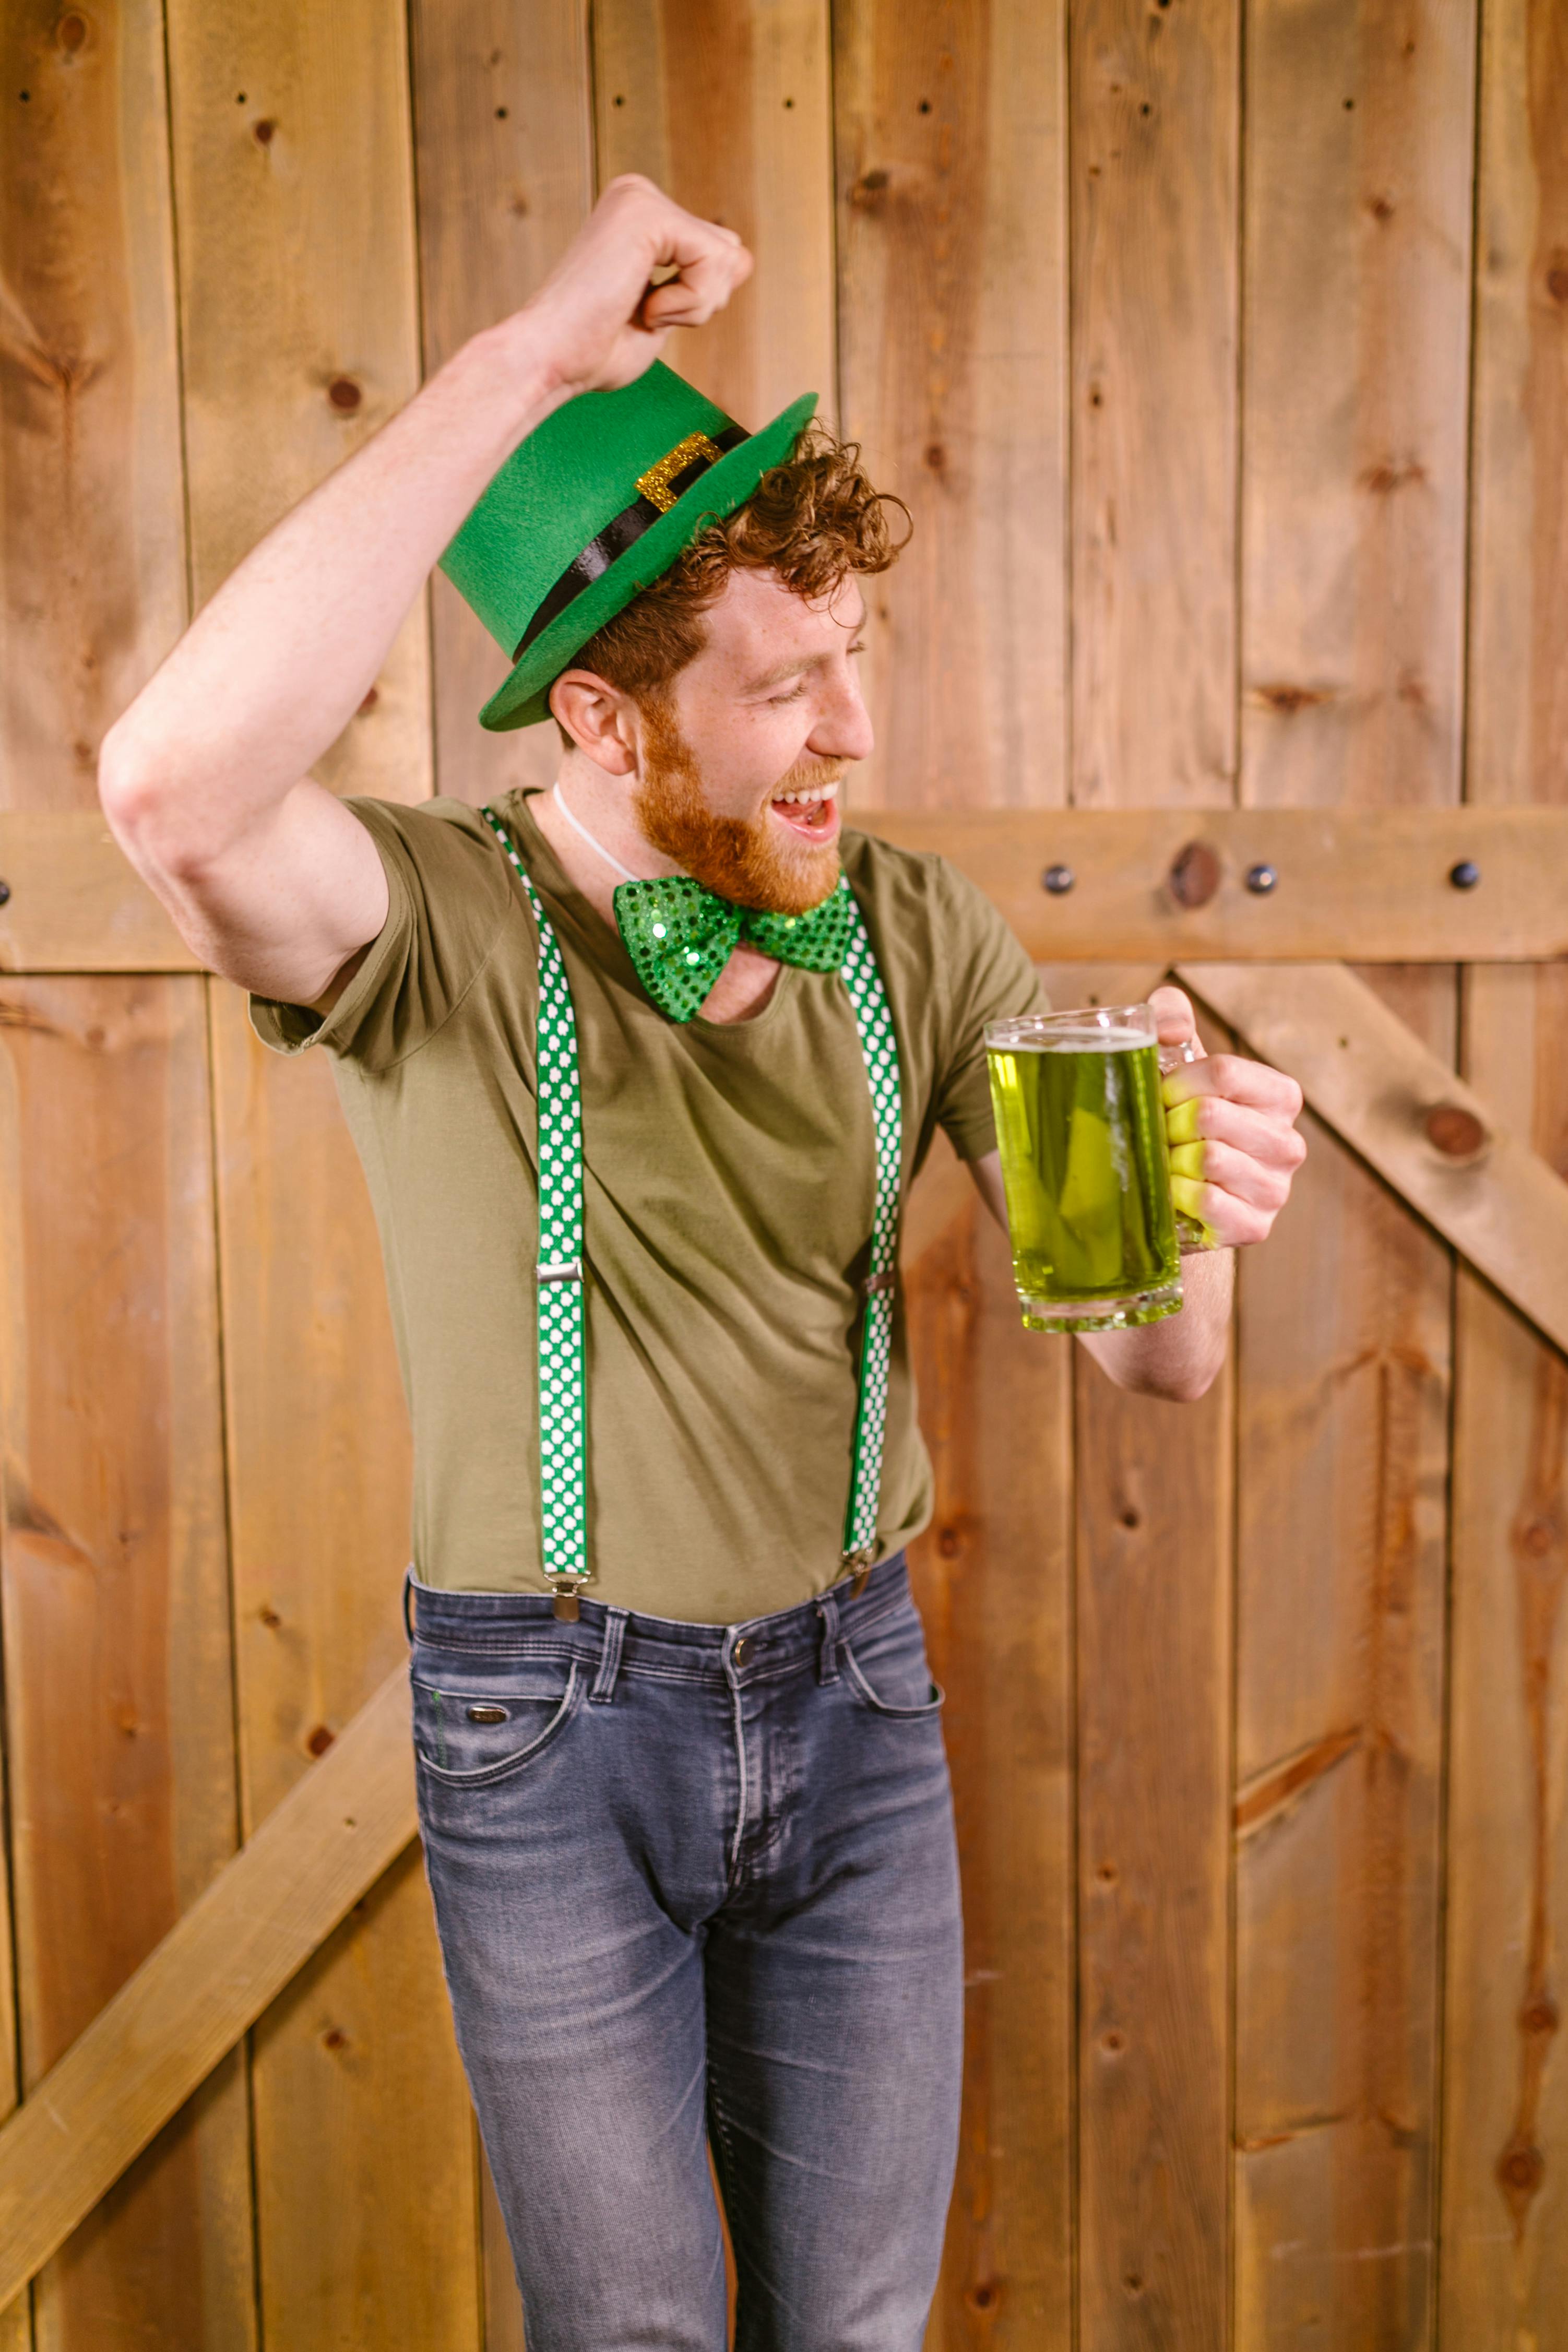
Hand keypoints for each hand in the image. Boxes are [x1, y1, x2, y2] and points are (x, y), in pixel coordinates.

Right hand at [516, 176, 752, 398]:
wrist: (550, 360)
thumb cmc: (592, 350)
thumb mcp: (664, 314)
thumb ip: (701, 282)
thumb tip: (743, 256)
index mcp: (640, 217)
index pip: (716, 252)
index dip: (697, 300)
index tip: (641, 312)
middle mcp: (639, 196)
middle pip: (728, 250)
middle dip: (701, 300)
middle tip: (642, 315)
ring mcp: (641, 198)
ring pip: (727, 256)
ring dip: (694, 305)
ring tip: (639, 311)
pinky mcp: (647, 212)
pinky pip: (714, 261)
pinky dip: (688, 302)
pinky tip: (642, 308)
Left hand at [1150, 985, 1306, 1249]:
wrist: (1173, 1196)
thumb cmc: (1176, 1119)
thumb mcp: (1175, 1062)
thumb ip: (1172, 1018)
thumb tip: (1171, 1028)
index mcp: (1280, 1096)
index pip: (1223, 1072)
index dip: (1177, 1082)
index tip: (1162, 1096)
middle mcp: (1288, 1143)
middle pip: (1210, 1115)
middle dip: (1169, 1124)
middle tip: (1161, 1135)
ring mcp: (1276, 1189)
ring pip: (1208, 1159)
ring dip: (1170, 1160)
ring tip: (1167, 1162)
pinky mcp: (1255, 1227)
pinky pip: (1207, 1203)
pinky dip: (1178, 1195)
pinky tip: (1175, 1194)